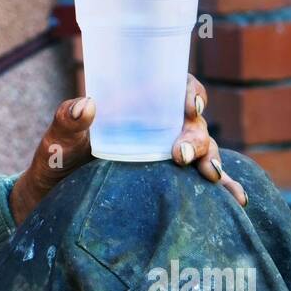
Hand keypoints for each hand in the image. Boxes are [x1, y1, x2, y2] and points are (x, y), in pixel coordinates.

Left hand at [8, 74, 246, 226]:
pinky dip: (226, 191)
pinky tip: (238, 201)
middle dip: (197, 136)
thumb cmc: (57, 161)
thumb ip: (66, 121)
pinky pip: (204, 187)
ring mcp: (167, 161)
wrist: (52, 201)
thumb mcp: (58, 140)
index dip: (191, 91)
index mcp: (139, 108)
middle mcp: (160, 131)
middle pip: (194, 124)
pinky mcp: (169, 189)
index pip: (175, 89)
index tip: (189, 104)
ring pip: (205, 152)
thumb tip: (86, 105)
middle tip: (180, 155)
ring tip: (209, 176)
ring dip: (213, 161)